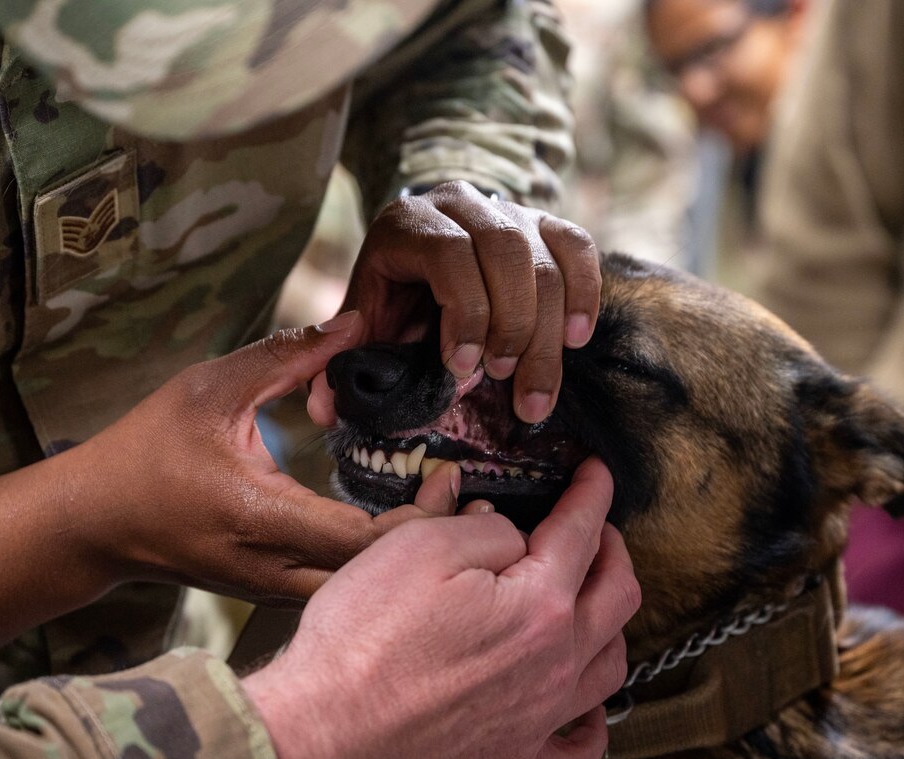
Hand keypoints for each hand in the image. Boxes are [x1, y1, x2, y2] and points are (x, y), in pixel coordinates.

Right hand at [0, 313, 475, 653]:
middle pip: (377, 580)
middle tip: (460, 495)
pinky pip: (339, 587)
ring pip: (362, 592)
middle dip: (429, 544)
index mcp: (261, 517)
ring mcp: (271, 591)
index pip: (367, 542)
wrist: (93, 523)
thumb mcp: (211, 387)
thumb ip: (289, 355)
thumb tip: (358, 319)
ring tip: (438, 507)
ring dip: (405, 556)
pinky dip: (376, 562)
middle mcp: (273, 570)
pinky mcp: (270, 594)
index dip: (422, 520)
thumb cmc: (146, 450)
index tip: (446, 475)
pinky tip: (396, 523)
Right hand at [243, 458, 639, 758]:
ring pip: (610, 667)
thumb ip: (484, 531)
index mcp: (540, 604)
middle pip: (617, 597)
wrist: (320, 743)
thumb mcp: (417, 547)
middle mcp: (556, 665)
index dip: (593, 493)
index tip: (596, 474)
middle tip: (598, 531)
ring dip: (610, 625)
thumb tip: (512, 535)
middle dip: (613, 553)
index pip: (582, 532)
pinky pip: (579, 753)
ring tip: (593, 606)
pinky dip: (592, 726)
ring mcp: (539, 723)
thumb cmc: (360, 644)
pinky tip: (584, 713)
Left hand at [318, 180, 601, 424]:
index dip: (464, 310)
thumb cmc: (391, 305)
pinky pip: (577, 248)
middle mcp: (459, 204)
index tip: (463, 366)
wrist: (420, 265)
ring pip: (544, 256)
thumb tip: (321, 408)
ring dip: (545, 328)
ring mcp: (508, 210)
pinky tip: (574, 340)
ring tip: (532, 387)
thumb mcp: (359, 326)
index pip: (447, 252)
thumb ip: (335, 361)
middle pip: (505, 250)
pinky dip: (583, 294)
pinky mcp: (544, 225)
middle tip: (502, 381)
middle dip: (511, 325)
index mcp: (406, 223)